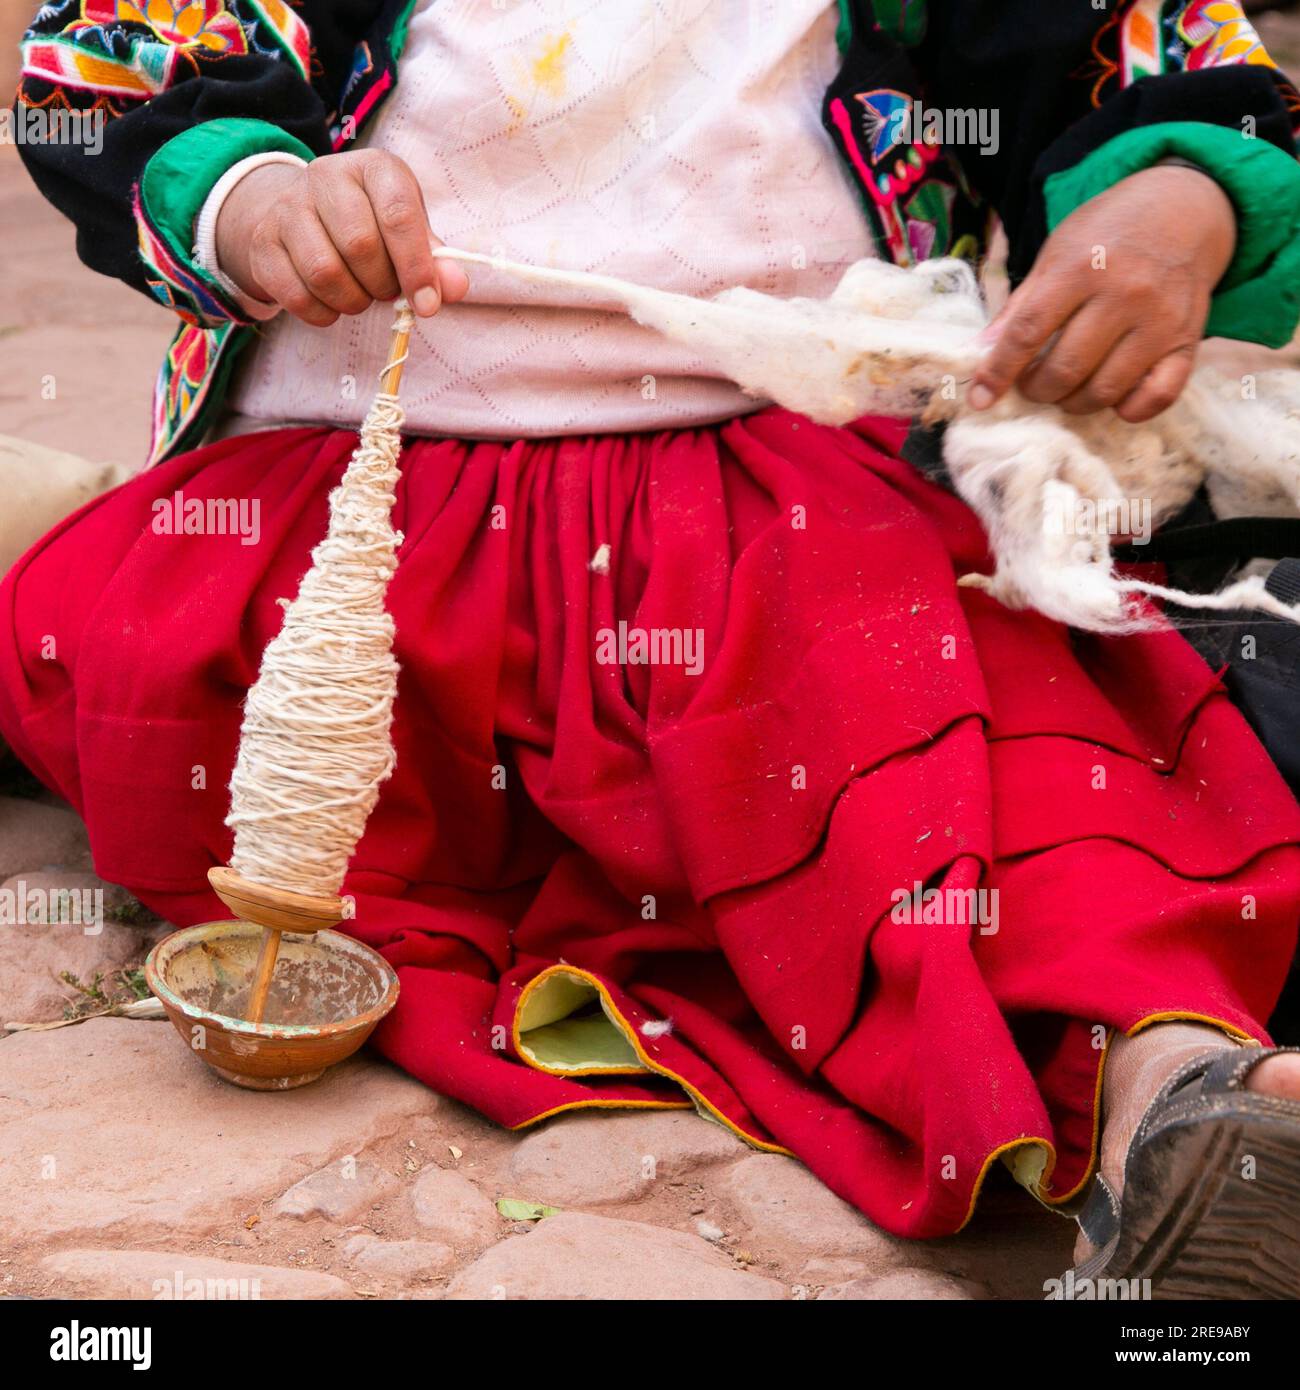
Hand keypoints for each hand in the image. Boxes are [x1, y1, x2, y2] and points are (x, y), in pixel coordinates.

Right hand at [214, 149, 469, 325]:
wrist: (298, 212)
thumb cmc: (369, 223)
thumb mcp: (408, 232)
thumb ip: (435, 260)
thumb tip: (455, 288)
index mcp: (374, 168)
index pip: (398, 214)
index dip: (416, 267)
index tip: (427, 304)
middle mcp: (327, 176)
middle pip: (360, 246)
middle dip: (381, 285)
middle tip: (386, 291)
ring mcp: (288, 206)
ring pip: (324, 273)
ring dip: (352, 302)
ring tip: (360, 296)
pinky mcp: (264, 241)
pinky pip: (296, 295)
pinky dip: (322, 313)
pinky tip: (332, 304)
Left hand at [969, 164, 1236, 421]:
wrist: (1184, 210)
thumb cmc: (1108, 235)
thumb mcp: (1056, 253)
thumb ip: (1021, 305)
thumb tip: (981, 352)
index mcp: (1080, 268)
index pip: (1028, 333)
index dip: (998, 371)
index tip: (980, 398)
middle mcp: (1124, 294)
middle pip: (1065, 369)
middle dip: (1037, 390)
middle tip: (1032, 384)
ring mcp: (1160, 321)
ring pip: (1105, 390)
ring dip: (1074, 402)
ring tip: (1065, 389)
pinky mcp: (1187, 341)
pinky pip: (1158, 396)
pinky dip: (1129, 410)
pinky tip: (1112, 398)